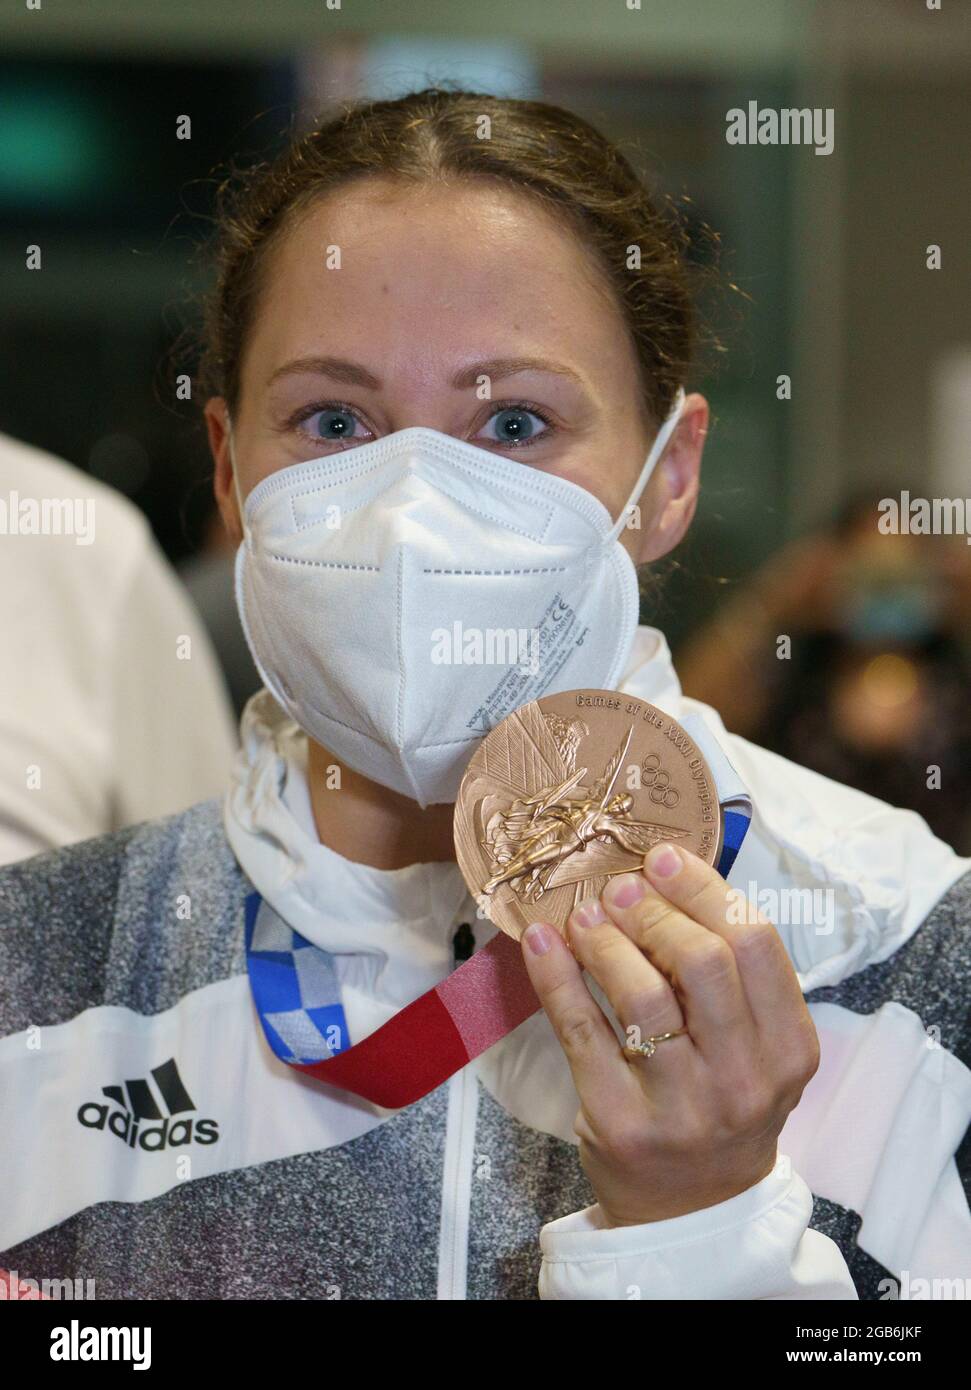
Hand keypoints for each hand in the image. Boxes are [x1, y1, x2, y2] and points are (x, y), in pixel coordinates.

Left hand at [520, 843, 819, 1226]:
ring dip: (604, 939)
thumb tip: (660, 878)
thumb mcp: (753, 1048)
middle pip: (704, 961)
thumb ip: (727, 976)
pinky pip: (581, 1031)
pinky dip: (556, 976)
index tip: (663, 858)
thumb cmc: (720, 1103)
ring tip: (584, 917)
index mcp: (789, 1048)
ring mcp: (684, 1106)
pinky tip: (541, 942)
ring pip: (642, 995)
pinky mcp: (621, 1122)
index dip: (703, 889)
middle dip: (652, 910)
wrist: (691, 1207)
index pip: (755, 942)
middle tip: (618, 890)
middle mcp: (745, 1079)